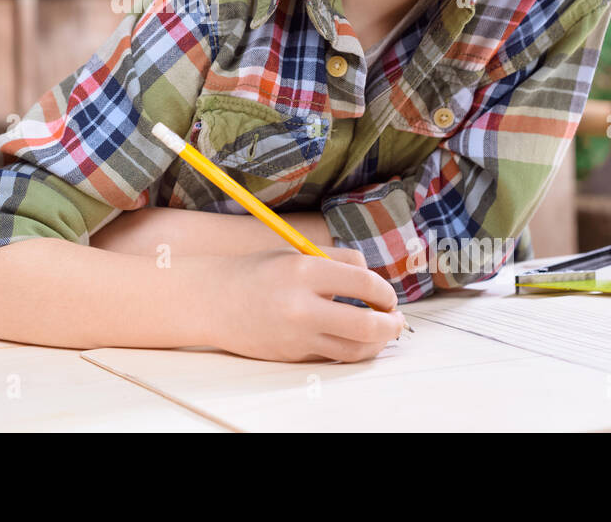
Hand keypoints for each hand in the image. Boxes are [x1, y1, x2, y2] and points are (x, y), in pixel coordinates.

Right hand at [205, 246, 406, 362]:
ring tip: (383, 333)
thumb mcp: (296, 255)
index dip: (385, 291)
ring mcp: (297, 335)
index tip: (387, 295)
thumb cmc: (258, 272)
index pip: (365, 283)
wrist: (213, 300)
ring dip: (378, 343)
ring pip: (355, 348)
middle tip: (397, 320)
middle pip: (368, 324)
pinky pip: (333, 356)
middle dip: (391, 324)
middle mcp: (302, 305)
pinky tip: (355, 339)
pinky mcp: (292, 355)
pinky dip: (351, 349)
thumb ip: (337, 263)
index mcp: (304, 270)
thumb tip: (374, 280)